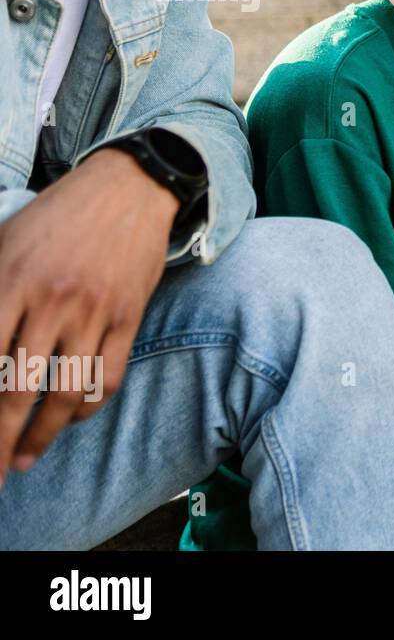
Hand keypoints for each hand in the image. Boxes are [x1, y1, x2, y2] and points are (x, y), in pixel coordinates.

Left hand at [0, 148, 176, 484]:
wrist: (130, 187)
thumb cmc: (57, 216)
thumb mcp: (4, 244)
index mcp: (9, 280)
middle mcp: (51, 301)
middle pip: (15, 391)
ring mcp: (95, 312)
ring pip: (66, 392)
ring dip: (42, 435)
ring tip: (25, 458)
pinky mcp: (129, 316)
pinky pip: (107, 376)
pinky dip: (86, 408)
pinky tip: (69, 420)